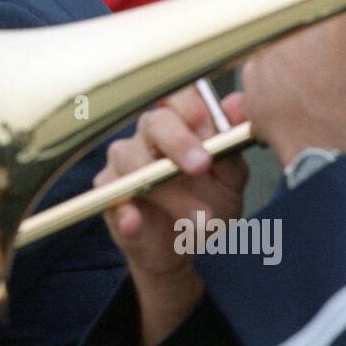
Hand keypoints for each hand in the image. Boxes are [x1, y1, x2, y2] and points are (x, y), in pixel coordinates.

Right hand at [97, 86, 247, 345]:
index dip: (190, 106)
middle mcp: (147, 137)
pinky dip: (123, 210)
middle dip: (179, 142)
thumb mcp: (230, 180)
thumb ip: (232, 146)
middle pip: (154, 123)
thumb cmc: (206, 202)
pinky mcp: (108, 194)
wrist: (182, 247)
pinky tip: (135, 223)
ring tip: (198, 219)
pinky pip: (110, 195)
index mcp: (180, 125)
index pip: (178, 98)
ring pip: (132, 160)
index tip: (208, 126)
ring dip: (167, 191)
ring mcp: (123, 164)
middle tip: (201, 167)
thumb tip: (238, 102)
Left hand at [241, 0, 345, 166]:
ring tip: (307, 57)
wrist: (332, 143)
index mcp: (325, 6)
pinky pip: (255, 53)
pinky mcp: (247, 70)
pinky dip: (269, 59)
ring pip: (267, 19)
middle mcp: (289, 21)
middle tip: (315, 21)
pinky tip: (291, 75)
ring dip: (282, 28)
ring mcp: (264, 45)